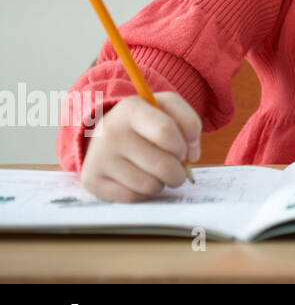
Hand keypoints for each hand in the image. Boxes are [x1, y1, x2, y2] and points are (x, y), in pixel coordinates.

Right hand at [80, 92, 202, 202]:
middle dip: (178, 172)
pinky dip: (144, 193)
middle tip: (176, 169)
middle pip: (162, 165)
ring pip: (150, 185)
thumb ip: (189, 123)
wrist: (103, 132)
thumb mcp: (168, 107)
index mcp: (131, 109)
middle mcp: (111, 133)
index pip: (165, 132)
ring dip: (161, 183)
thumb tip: (192, 156)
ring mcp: (99, 158)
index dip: (182, 146)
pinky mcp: (92, 180)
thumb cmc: (144, 121)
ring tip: (156, 173)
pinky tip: (140, 179)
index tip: (182, 151)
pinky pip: (133, 197)